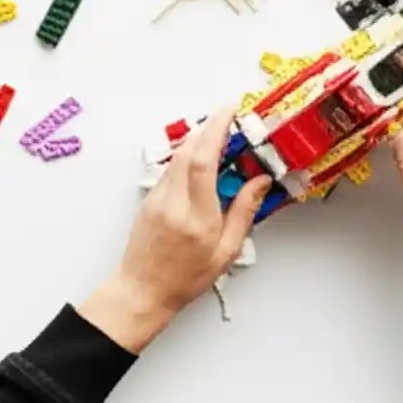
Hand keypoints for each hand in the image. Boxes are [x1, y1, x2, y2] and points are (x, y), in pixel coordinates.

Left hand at [79, 108, 271, 353]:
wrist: (142, 290)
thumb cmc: (185, 278)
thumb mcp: (226, 251)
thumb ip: (243, 212)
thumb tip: (259, 182)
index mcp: (196, 217)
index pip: (203, 162)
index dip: (216, 130)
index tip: (229, 111)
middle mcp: (173, 203)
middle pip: (187, 151)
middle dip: (208, 127)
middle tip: (229, 117)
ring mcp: (156, 199)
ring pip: (176, 158)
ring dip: (197, 141)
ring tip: (220, 138)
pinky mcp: (148, 199)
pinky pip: (169, 170)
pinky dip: (186, 158)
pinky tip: (200, 162)